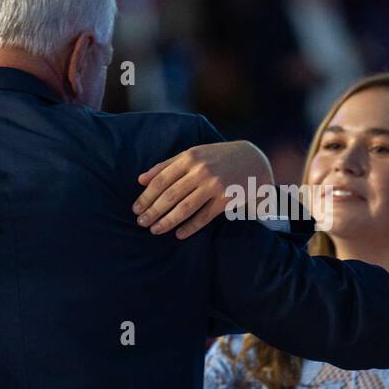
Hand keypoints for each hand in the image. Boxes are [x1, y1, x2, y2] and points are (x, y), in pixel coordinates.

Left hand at [132, 140, 272, 238]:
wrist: (252, 160)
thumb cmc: (216, 157)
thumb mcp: (192, 154)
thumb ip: (166, 165)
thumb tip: (140, 180)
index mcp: (190, 157)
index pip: (161, 180)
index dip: (146, 196)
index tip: (136, 209)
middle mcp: (201, 171)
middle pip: (170, 195)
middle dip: (153, 211)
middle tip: (141, 223)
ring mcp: (215, 185)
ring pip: (185, 208)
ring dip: (167, 221)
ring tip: (155, 230)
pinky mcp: (226, 199)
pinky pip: (204, 217)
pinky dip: (190, 227)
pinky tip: (178, 234)